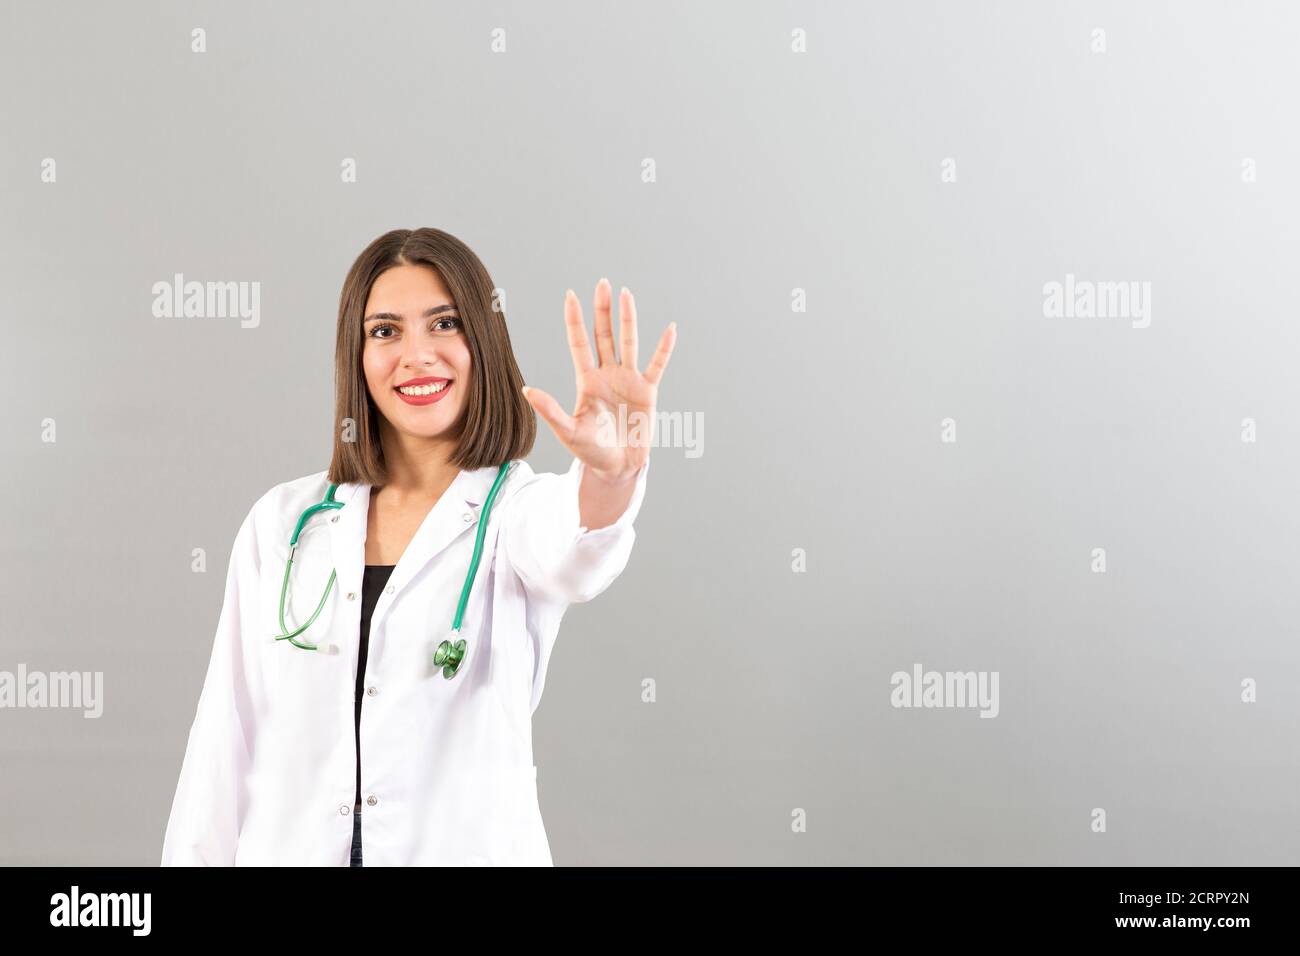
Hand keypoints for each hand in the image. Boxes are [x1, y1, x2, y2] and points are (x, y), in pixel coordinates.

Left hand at [522, 279, 675, 481]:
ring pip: (628, 342)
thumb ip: (550, 410)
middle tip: (602, 283)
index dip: (575, 320)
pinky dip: (664, 348)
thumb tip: (527, 390)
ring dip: (628, 319)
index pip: (579, 343)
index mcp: (586, 381)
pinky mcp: (647, 391)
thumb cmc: (590, 451)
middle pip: (604, 335)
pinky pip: (657, 365)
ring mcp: (628, 380)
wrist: (617, 467)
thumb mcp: (568, 431)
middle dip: (603, 310)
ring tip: (626, 294)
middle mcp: (607, 374)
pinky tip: (670, 328)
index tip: (571, 296)